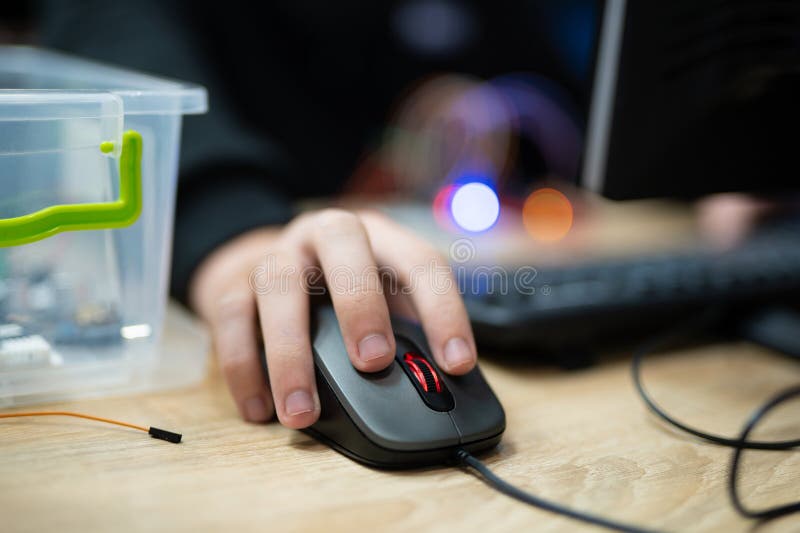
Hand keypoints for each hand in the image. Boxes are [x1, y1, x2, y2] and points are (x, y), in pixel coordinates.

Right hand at [189, 209, 476, 427]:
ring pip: (278, 285)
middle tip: (373, 363)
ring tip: (301, 411)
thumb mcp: (380, 297)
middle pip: (343, 245)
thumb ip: (404, 330)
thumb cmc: (335, 289)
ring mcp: (276, 255)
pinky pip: (231, 318)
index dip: (443, 310)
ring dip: (290, 352)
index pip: (418, 260)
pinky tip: (260, 409)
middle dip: (360, 304)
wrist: (258, 263)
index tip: (456, 364)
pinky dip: (243, 367)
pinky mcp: (232, 284)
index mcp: (377, 238)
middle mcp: (326, 236)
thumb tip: (435, 385)